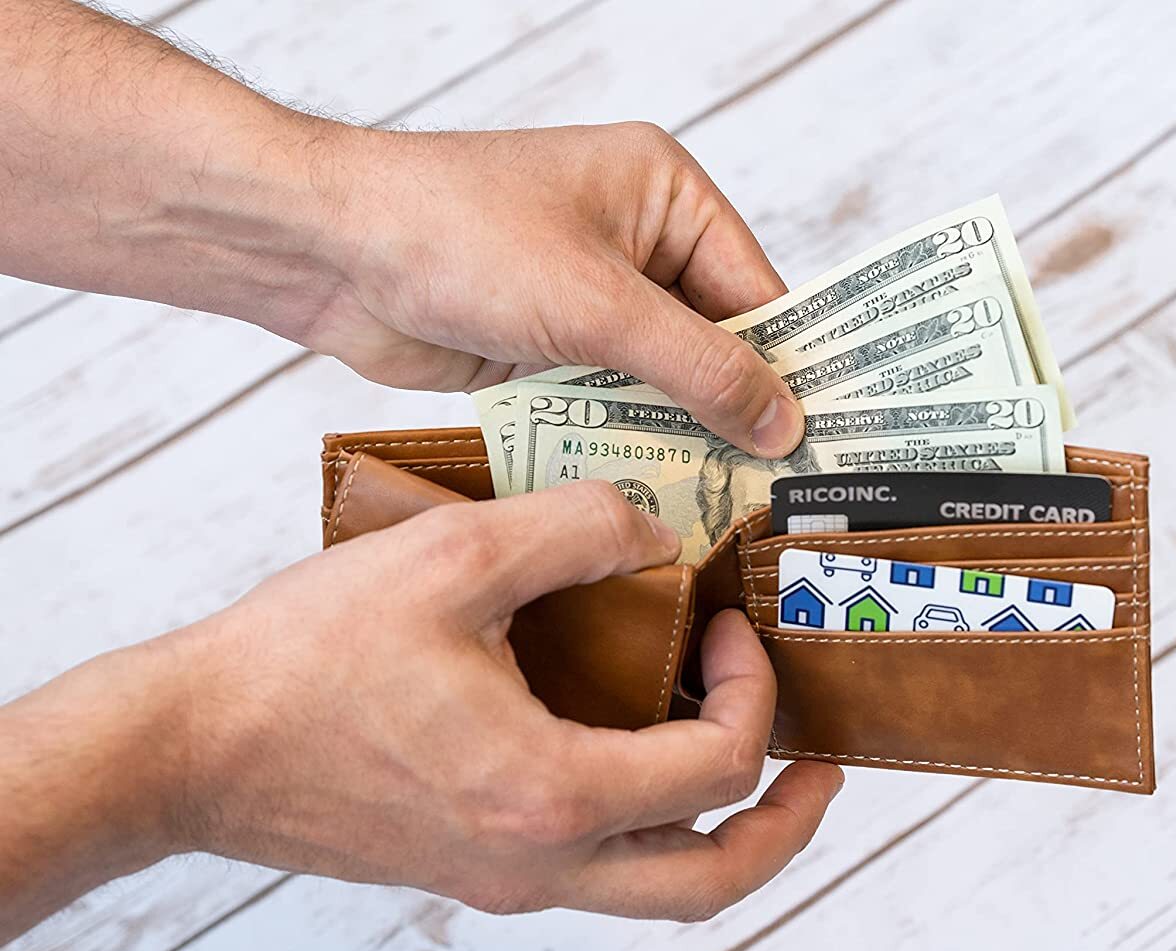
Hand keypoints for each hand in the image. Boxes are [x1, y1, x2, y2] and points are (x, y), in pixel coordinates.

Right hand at [166, 481, 842, 919]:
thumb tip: (650, 528)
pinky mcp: (467, 867)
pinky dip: (642, 823)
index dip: (750, 689)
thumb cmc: (305, 661)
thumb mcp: (454, 557)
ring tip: (739, 762)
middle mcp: (538, 863)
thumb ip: (575, 528)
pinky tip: (624, 743)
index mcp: (551, 794)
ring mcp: (502, 878)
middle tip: (816, 768)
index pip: (716, 765)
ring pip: (655, 891)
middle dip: (785, 824)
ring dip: (718, 832)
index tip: (724, 624)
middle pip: (712, 882)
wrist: (189, 747)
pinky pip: (591, 869)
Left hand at [281, 122, 804, 457]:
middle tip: (777, 489)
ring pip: (661, 379)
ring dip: (680, 433)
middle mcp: (635, 240)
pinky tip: (654, 492)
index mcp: (664, 194)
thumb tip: (782, 423)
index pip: (755, 290)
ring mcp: (588, 296)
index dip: (786, 369)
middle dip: (733, 410)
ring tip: (727, 504)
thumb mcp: (598, 304)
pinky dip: (625, 440)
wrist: (329, 253)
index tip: (819, 442)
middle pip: (713, 341)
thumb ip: (698, 367)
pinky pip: (608, 400)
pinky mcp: (547, 345)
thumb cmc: (461, 236)